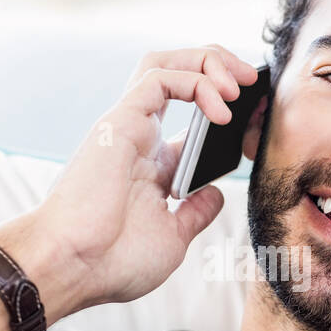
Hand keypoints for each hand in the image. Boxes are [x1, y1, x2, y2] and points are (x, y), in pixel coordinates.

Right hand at [0, 44, 260, 319]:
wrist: (74, 268)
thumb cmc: (112, 263)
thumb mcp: (172, 239)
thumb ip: (195, 213)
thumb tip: (216, 194)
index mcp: (150, 166)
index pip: (191, 117)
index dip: (225, 109)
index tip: (256, 122)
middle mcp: (138, 138)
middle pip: (177, 75)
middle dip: (218, 66)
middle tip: (252, 80)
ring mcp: (127, 126)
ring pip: (166, 63)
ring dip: (209, 62)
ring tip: (241, 82)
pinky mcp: (120, 120)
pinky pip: (159, 77)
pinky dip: (196, 81)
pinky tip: (220, 108)